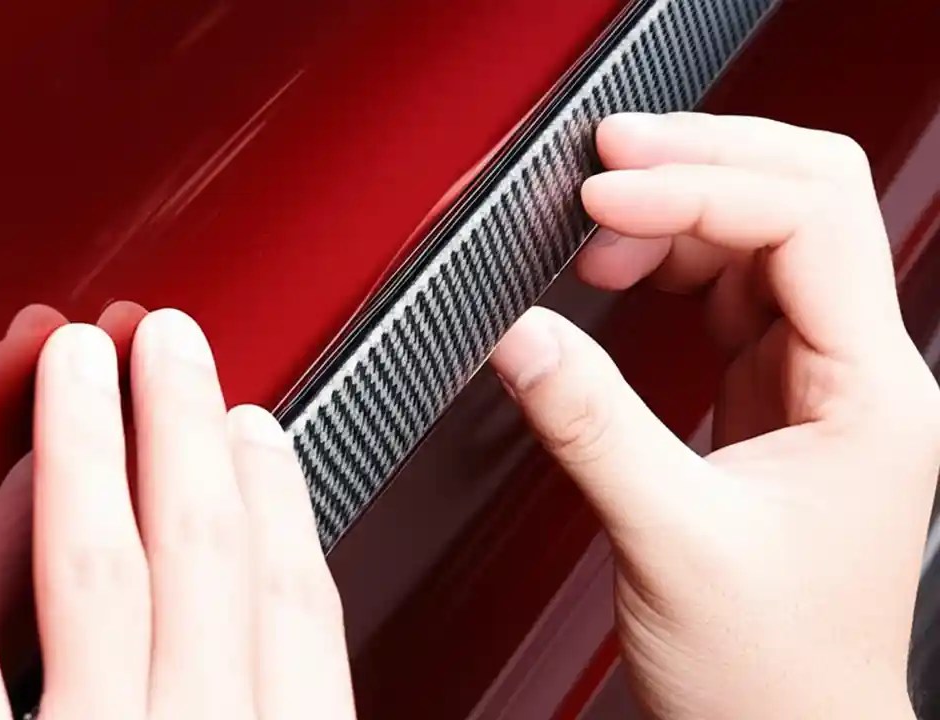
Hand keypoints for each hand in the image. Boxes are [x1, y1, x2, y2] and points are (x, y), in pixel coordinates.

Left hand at [0, 310, 355, 718]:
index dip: (281, 500)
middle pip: (201, 552)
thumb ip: (271, 713)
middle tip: (167, 341)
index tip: (258, 432)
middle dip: (184, 426)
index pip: (297, 607)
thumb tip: (273, 670)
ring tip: (74, 353)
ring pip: (93, 567)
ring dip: (85, 438)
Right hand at [490, 113, 939, 718]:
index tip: (604, 196)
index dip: (699, 187)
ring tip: (596, 223)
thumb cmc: (772, 669)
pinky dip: (669, 264)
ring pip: (761, 239)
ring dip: (678, 210)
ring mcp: (815, 383)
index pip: (803, 224)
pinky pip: (728, 294)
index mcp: (870, 395)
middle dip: (703, 162)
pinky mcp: (768, 400)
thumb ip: (591, 425)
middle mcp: (856, 374)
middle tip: (606, 160)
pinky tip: (621, 269)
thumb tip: (523, 336)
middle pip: (800, 200)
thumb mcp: (669, 539)